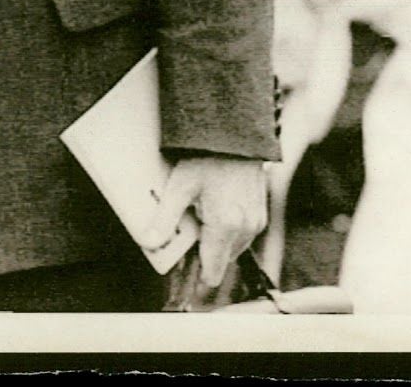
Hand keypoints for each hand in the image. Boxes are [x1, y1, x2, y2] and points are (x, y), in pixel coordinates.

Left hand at [149, 153, 267, 289]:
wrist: (236, 136)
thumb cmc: (208, 158)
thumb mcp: (180, 186)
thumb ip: (165, 219)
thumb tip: (149, 243)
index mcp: (225, 226)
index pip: (213, 272)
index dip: (196, 273)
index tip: (183, 265)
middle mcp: (245, 228)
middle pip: (222, 261)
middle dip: (206, 252)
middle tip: (190, 228)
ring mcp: (256, 221)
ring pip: (234, 249)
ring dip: (219, 241)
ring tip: (204, 213)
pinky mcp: (261, 213)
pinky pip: (243, 234)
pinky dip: (230, 229)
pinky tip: (218, 208)